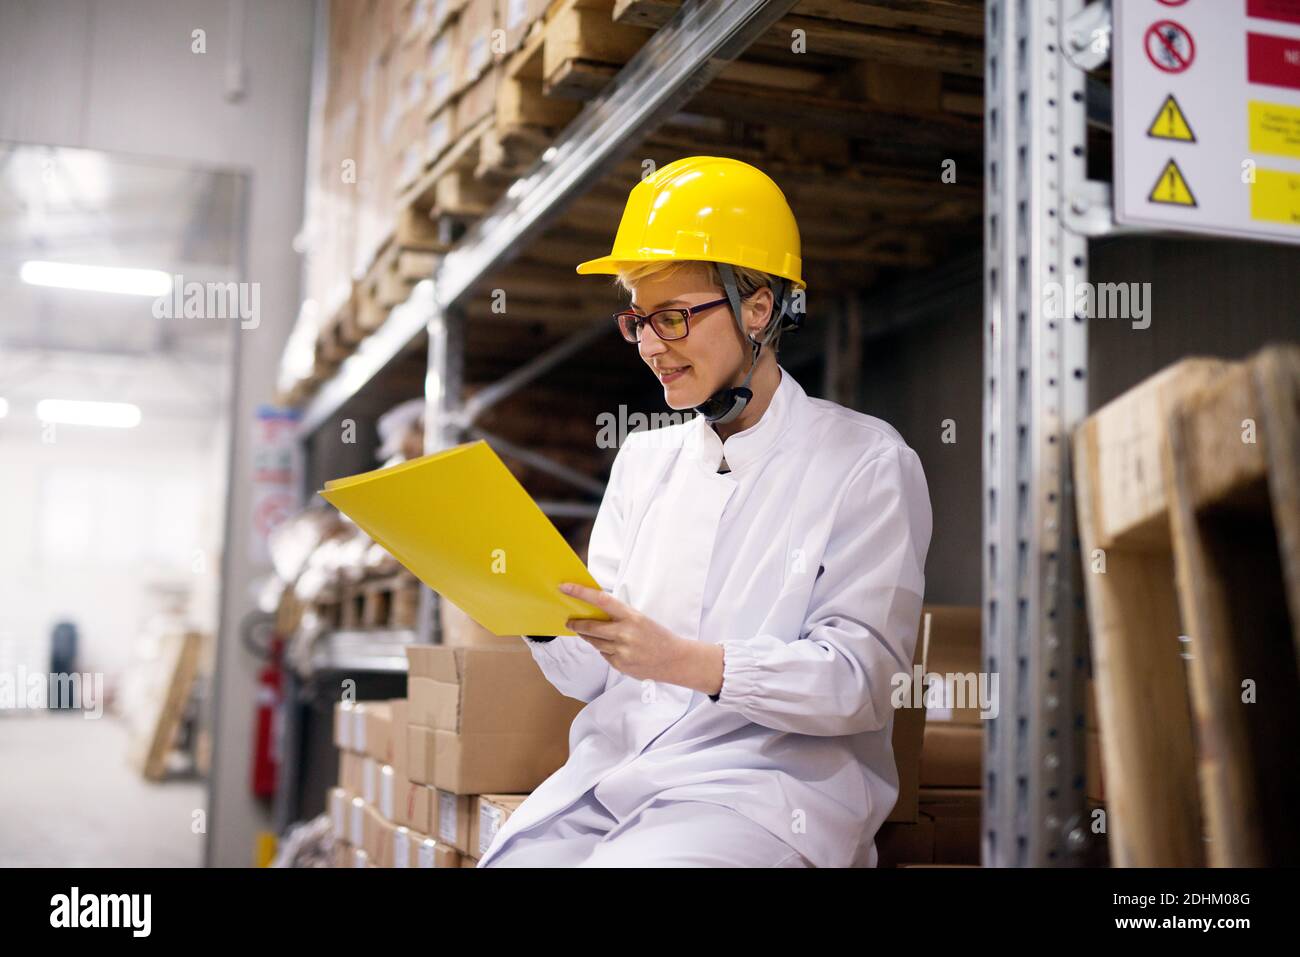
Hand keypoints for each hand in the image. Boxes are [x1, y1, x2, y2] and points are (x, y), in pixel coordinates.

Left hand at [559, 582, 723, 694]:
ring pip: (594, 642)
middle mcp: (625, 633)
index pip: (601, 600)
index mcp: (631, 616)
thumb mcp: (640, 619)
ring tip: (586, 632)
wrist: (675, 660)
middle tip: (569, 621)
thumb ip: (619, 616)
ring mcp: (622, 651)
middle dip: (576, 624)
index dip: (581, 593)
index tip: (566, 588)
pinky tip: (612, 647)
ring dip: (588, 637)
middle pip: (590, 627)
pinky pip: (604, 654)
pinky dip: (604, 649)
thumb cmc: (657, 636)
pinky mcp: (620, 665)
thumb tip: (594, 614)